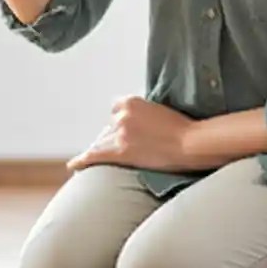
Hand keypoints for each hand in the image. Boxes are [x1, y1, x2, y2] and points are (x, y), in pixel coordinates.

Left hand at [66, 96, 202, 172]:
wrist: (193, 143)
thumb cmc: (184, 129)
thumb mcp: (160, 110)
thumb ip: (143, 114)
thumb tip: (136, 125)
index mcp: (130, 101)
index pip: (115, 112)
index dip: (122, 124)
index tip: (131, 133)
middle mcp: (121, 115)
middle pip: (108, 128)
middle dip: (116, 138)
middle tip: (136, 149)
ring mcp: (119, 132)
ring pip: (103, 142)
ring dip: (108, 151)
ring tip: (117, 159)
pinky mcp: (120, 150)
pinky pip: (94, 155)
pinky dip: (82, 161)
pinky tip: (73, 166)